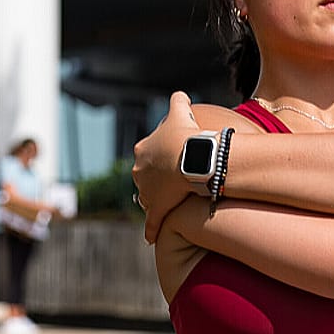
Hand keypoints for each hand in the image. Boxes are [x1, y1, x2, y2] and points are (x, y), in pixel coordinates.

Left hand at [132, 91, 203, 242]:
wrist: (195, 158)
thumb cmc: (187, 136)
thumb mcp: (181, 111)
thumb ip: (178, 101)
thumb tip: (180, 95)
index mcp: (143, 149)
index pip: (147, 154)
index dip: (160, 157)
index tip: (173, 159)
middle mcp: (139, 170)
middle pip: (145, 176)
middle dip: (155, 179)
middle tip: (173, 182)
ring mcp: (147, 191)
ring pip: (148, 197)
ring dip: (156, 201)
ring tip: (171, 204)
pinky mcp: (157, 208)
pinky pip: (152, 222)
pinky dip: (151, 230)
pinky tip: (151, 238)